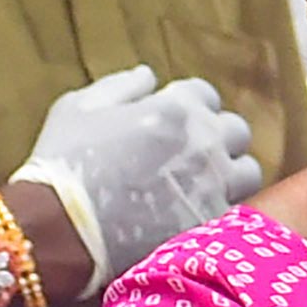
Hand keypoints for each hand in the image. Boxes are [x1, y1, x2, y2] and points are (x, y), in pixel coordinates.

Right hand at [18, 66, 262, 285]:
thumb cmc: (63, 163)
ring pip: (247, 171)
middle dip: (215, 137)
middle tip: (187, 154)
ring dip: (229, 172)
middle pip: (234, 130)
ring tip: (201, 185)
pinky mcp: (209, 224)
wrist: (60, 230)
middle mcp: (203, 142)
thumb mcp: (78, 108)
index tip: (170, 122)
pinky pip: (233, 210)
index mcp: (174, 107)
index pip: (204, 94)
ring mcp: (211, 185)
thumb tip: (150, 76)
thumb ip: (120, 86)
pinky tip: (192, 213)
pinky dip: (218, 208)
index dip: (186, 106)